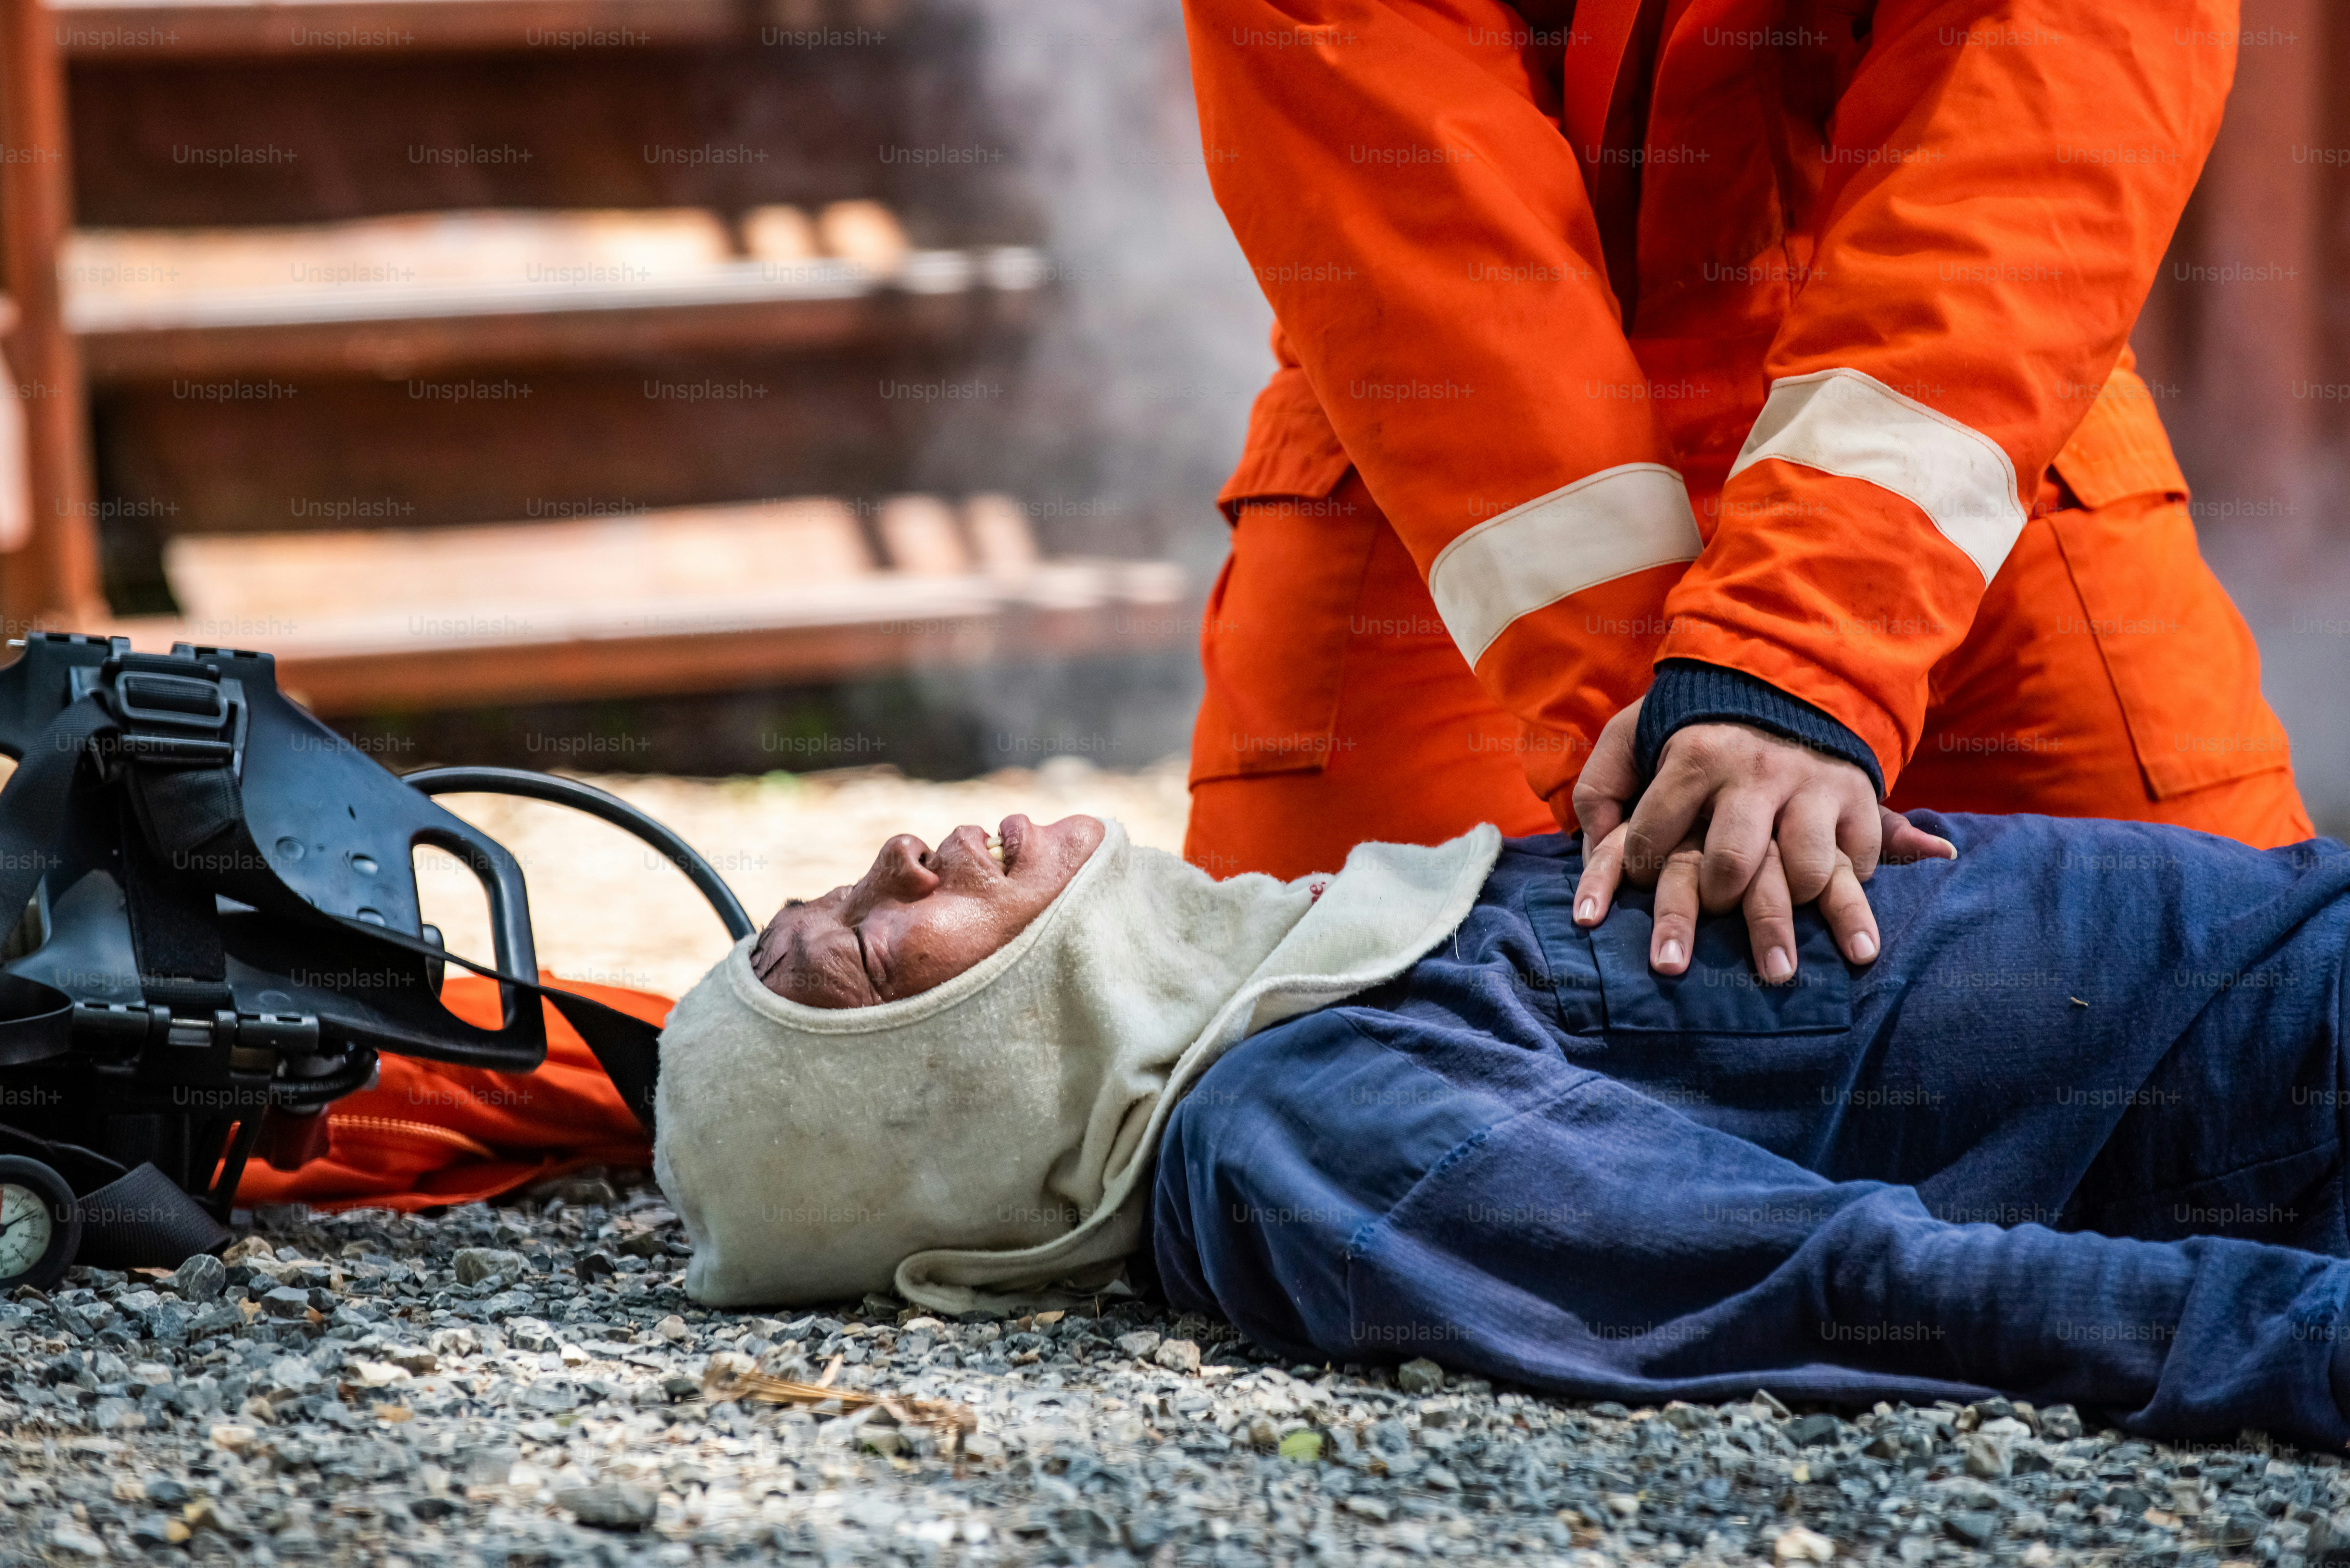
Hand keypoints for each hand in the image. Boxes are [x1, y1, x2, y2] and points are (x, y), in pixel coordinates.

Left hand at [1570, 704, 1954, 978]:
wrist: (1787, 676)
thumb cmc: (1698, 722)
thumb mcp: (1636, 732)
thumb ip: (1601, 784)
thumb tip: (1588, 845)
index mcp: (1696, 757)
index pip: (1654, 837)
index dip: (1640, 868)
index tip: (1642, 879)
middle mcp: (1757, 773)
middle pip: (1731, 864)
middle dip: (1712, 906)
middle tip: (1706, 922)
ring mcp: (1812, 786)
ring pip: (1805, 872)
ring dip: (1787, 913)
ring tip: (1774, 947)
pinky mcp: (1859, 798)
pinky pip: (1859, 863)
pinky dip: (1849, 899)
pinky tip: (1839, 929)